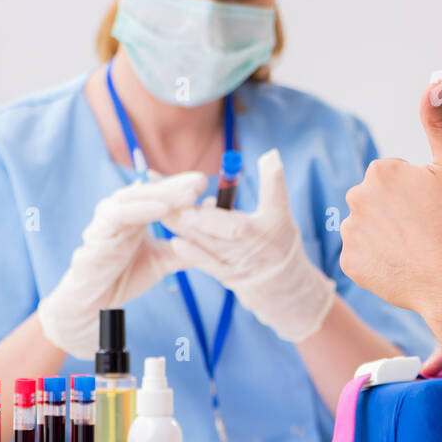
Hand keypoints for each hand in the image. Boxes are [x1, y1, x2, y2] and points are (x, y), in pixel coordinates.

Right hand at [37, 170, 207, 357]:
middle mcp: (118, 212)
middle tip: (200, 182)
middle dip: (175, 185)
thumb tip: (214, 236)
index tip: (205, 182)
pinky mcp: (96, 236)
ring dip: (161, 194)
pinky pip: (116, 216)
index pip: (157, 191)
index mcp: (134, 214)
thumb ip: (185, 248)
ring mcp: (105, 222)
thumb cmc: (126, 277)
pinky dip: (139, 209)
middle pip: (147, 190)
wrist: (96, 305)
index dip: (180, 185)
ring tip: (187, 195)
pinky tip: (162, 208)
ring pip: (132, 198)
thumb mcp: (163, 261)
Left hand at [163, 149, 335, 341]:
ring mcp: (232, 261)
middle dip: (185, 205)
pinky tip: (173, 239)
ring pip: (201, 239)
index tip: (201, 195)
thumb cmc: (281, 243)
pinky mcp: (222, 273)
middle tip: (161, 187)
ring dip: (178, 222)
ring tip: (157, 203)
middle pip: (211, 223)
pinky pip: (203, 261)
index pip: (241, 208)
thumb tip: (270, 153)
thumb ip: (274, 182)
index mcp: (261, 226)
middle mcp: (245, 245)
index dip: (224, 198)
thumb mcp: (282, 212)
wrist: (284, 287)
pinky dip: (189, 251)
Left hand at [339, 81, 441, 323]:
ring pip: (370, 227)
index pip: (396, 176)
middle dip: (399, 210)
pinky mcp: (350, 265)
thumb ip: (438, 122)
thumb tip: (434, 81)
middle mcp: (356, 198)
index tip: (436, 208)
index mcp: (381, 171)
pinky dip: (379, 260)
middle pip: (379, 200)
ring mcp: (351, 234)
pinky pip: (364, 256)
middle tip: (428, 229)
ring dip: (388, 234)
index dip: (420, 191)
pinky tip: (403, 266)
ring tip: (418, 249)